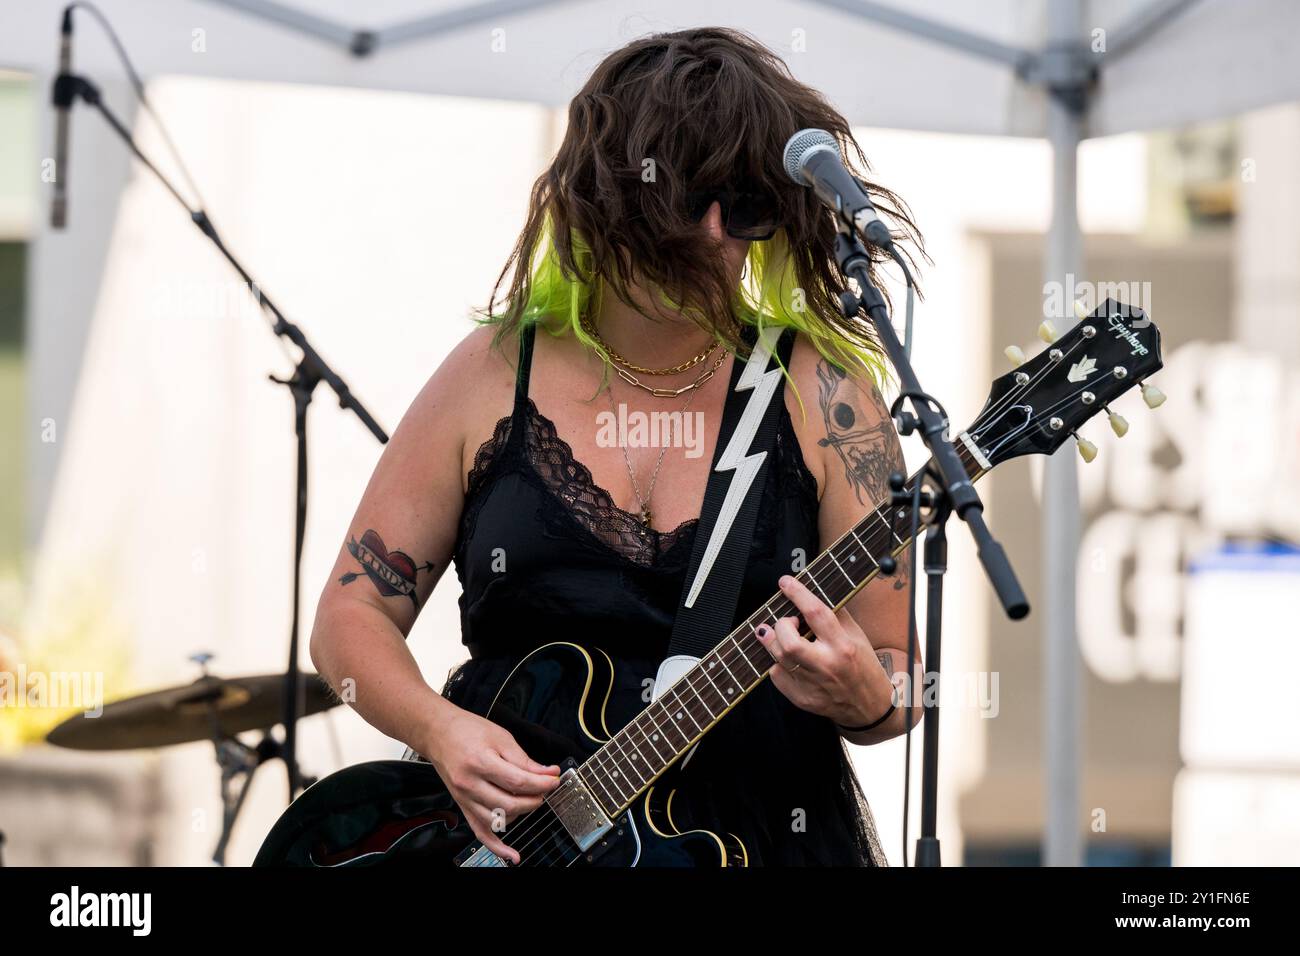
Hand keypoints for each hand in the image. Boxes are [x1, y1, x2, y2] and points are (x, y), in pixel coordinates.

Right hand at [419, 706, 561, 864]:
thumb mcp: (501, 737)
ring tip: (530, 800)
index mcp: (480, 763)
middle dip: (534, 799)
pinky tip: (512, 855)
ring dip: (521, 814)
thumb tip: (547, 773)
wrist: (438, 733)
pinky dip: (497, 847)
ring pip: (499, 820)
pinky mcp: (463, 807)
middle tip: (544, 789)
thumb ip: (524, 759)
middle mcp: (470, 785)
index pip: (518, 782)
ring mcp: (464, 799)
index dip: (541, 784)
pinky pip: (480, 832)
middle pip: (510, 804)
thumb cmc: (467, 730)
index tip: (554, 780)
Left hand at [755, 574, 897, 727]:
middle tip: (787, 621)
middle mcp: (827, 666)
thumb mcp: (857, 637)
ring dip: (771, 641)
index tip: (786, 583)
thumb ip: (836, 615)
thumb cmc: (865, 668)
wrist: (870, 707)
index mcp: (843, 646)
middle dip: (781, 625)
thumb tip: (812, 595)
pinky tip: (785, 659)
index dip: (798, 594)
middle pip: (789, 641)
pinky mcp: (802, 699)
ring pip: (778, 658)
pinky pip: (777, 676)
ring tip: (775, 633)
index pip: (816, 614)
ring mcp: (813, 685)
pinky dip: (776, 663)